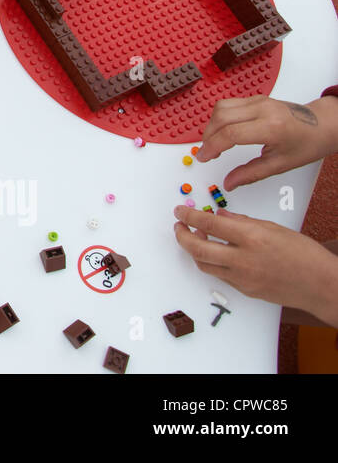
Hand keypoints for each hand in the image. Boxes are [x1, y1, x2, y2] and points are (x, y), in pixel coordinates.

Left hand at [173, 206, 337, 324]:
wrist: (322, 285)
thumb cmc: (305, 255)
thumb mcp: (274, 228)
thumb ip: (243, 221)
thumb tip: (220, 216)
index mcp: (251, 238)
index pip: (209, 224)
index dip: (189, 216)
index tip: (180, 211)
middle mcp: (243, 259)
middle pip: (198, 248)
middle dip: (182, 235)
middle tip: (179, 226)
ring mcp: (243, 278)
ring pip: (204, 264)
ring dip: (194, 251)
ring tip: (197, 238)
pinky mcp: (245, 290)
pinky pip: (220, 275)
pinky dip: (212, 263)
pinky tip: (216, 254)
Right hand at [198, 95, 337, 190]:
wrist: (323, 125)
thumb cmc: (308, 143)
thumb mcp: (280, 164)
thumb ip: (250, 174)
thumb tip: (229, 182)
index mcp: (271, 127)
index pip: (230, 134)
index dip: (211, 147)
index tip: (204, 157)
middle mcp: (263, 109)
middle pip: (221, 117)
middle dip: (207, 137)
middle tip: (206, 153)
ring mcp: (259, 101)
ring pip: (221, 107)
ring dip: (211, 125)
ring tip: (214, 142)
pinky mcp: (256, 98)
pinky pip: (229, 104)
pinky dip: (220, 118)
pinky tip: (223, 130)